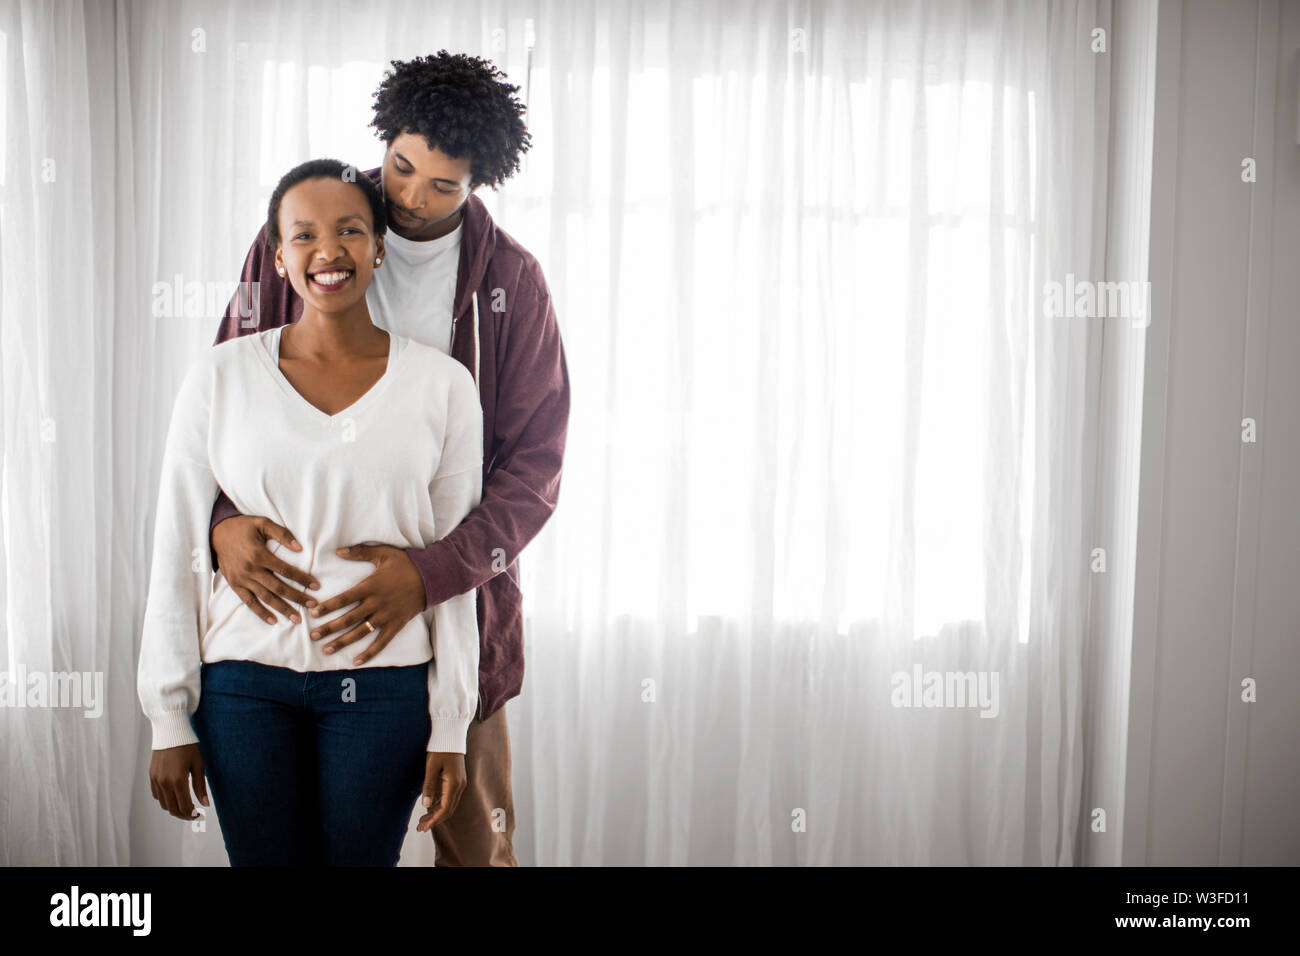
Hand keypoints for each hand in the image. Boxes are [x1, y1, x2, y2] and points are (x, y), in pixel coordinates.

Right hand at [149, 743, 208, 820]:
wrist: (171, 731)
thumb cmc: (188, 746)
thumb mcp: (199, 765)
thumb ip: (201, 786)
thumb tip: (205, 804)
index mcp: (178, 780)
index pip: (185, 806)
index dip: (193, 814)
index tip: (200, 815)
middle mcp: (164, 782)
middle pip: (173, 809)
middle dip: (184, 815)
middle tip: (194, 814)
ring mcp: (156, 780)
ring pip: (164, 804)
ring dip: (175, 808)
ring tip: (186, 806)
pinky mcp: (151, 776)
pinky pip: (157, 795)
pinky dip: (166, 800)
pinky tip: (175, 796)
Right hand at [213, 515, 318, 623]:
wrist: (217, 533)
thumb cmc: (244, 527)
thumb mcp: (263, 523)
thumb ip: (282, 534)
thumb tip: (300, 548)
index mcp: (259, 554)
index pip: (286, 570)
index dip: (302, 579)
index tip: (316, 586)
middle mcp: (251, 570)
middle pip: (278, 588)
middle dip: (297, 597)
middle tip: (313, 605)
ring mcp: (242, 579)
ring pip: (265, 598)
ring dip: (282, 609)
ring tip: (297, 618)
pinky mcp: (235, 585)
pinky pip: (249, 602)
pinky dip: (261, 612)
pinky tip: (273, 621)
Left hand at [307, 544, 426, 664]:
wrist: (431, 577)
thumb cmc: (406, 564)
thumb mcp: (383, 553)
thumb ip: (360, 552)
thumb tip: (338, 551)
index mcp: (370, 586)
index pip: (343, 599)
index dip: (327, 606)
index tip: (312, 613)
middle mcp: (375, 604)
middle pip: (347, 619)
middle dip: (328, 628)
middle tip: (313, 636)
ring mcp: (386, 616)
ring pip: (360, 632)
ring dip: (342, 642)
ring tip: (327, 649)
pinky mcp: (396, 624)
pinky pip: (381, 642)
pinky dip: (369, 652)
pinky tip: (357, 661)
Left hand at [416, 752, 466, 830]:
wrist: (451, 736)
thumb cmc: (440, 750)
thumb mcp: (431, 767)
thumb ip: (429, 786)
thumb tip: (426, 805)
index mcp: (454, 784)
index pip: (445, 808)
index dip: (434, 820)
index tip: (424, 827)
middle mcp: (459, 786)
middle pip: (448, 810)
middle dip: (434, 820)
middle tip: (420, 828)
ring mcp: (459, 784)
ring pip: (449, 805)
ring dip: (436, 814)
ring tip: (422, 821)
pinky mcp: (457, 781)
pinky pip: (449, 798)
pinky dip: (439, 805)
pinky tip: (429, 809)